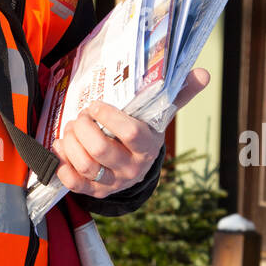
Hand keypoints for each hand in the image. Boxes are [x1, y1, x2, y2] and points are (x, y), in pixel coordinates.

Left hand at [51, 68, 210, 198]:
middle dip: (84, 128)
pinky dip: (62, 164)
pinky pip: (74, 183)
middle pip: (101, 149)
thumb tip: (204, 73)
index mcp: (148, 147)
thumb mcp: (160, 115)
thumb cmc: (144, 132)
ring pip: (85, 165)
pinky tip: (60, 147)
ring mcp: (113, 182)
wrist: (136, 167)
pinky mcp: (95, 191)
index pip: (130, 132)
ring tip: (71, 128)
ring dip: (70, 143)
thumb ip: (179, 93)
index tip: (95, 104)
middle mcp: (132, 168)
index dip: (109, 116)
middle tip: (80, 116)